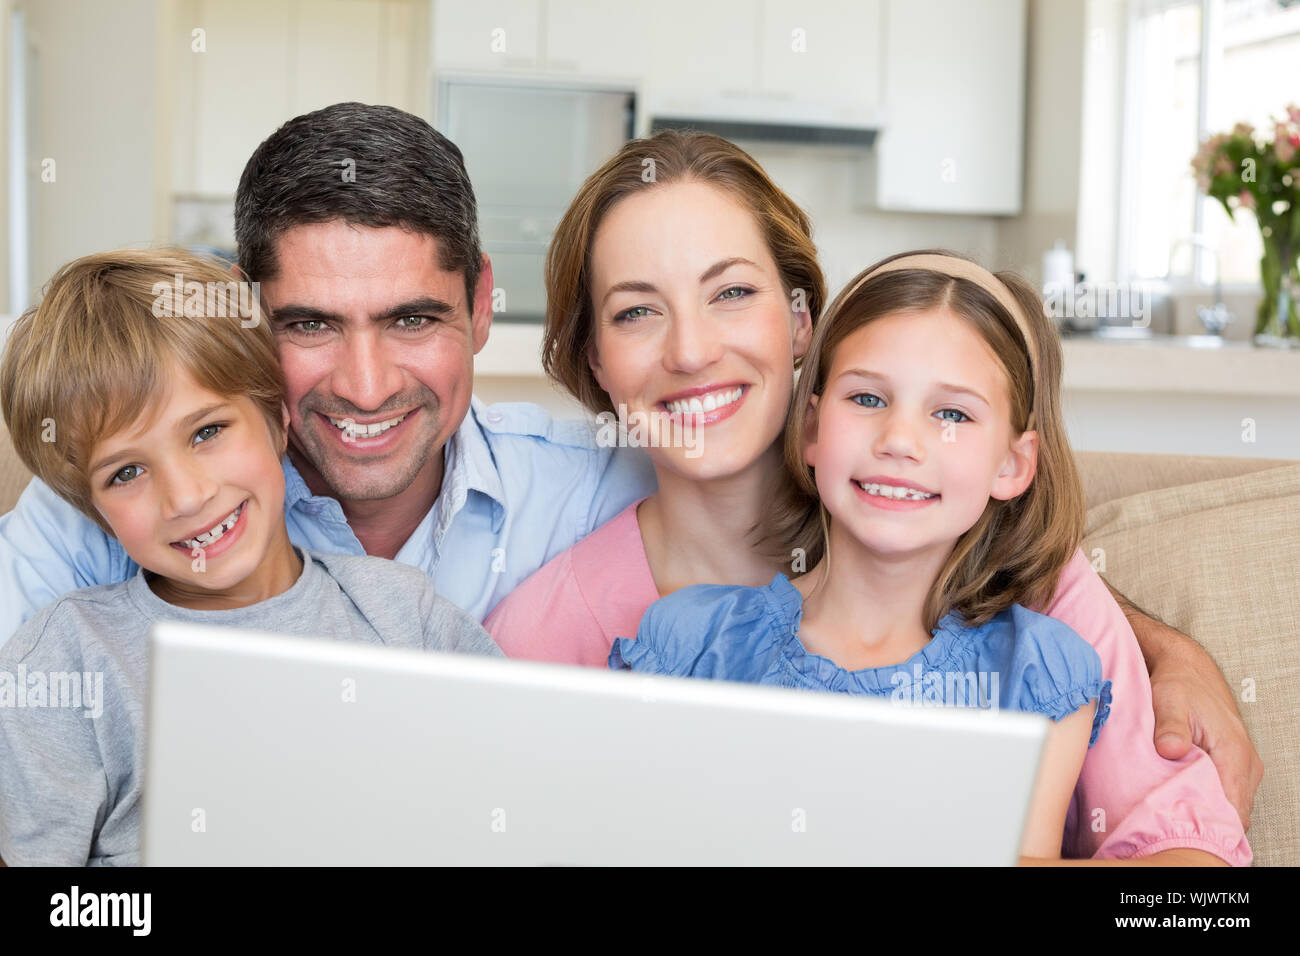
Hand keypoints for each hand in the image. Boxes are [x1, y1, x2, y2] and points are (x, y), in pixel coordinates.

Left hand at [1148, 636, 1263, 830]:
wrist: (1188, 672)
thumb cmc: (1178, 686)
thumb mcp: (1168, 700)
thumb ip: (1170, 726)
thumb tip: (1170, 749)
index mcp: (1234, 752)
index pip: (1232, 808)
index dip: (1208, 822)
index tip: (1180, 825)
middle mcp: (1245, 765)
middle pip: (1233, 814)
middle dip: (1204, 821)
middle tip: (1170, 822)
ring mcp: (1242, 768)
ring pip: (1230, 807)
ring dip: (1204, 812)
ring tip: (1172, 812)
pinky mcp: (1233, 768)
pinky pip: (1225, 796)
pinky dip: (1206, 801)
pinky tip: (1180, 800)